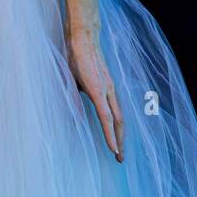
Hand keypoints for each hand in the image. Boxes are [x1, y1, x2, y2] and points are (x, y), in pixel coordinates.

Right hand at [67, 31, 123, 162]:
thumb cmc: (77, 57)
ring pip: (116, 122)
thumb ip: (79, 98)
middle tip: (119, 159)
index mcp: (105, 90)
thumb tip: (76, 113)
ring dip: (118, 141)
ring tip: (118, 156)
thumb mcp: (77, 82)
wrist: (81, 37)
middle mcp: (110, 92)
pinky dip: (110, 133)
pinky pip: (106, 117)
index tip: (115, 146)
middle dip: (120, 141)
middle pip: (119, 122)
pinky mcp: (99, 91)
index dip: (115, 131)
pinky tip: (113, 146)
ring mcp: (106, 92)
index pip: (113, 115)